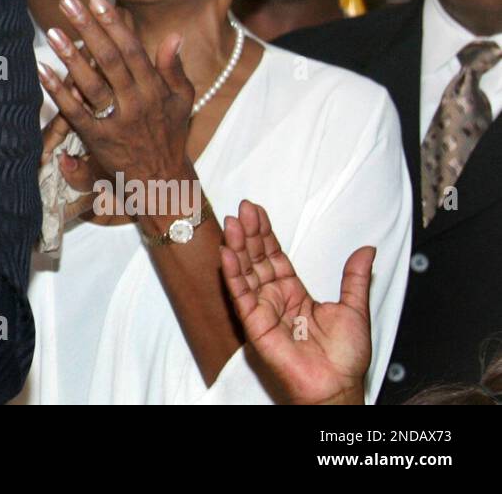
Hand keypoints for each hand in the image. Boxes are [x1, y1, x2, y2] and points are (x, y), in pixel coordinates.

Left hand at [43, 0, 191, 187]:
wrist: (163, 181)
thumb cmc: (170, 135)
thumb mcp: (182, 101)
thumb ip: (174, 68)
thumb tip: (174, 36)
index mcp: (155, 90)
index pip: (132, 50)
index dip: (114, 24)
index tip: (96, 0)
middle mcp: (137, 103)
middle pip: (110, 60)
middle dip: (88, 28)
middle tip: (67, 2)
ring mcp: (117, 122)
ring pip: (92, 85)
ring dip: (71, 57)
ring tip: (52, 32)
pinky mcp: (98, 140)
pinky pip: (75, 113)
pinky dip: (58, 92)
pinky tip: (42, 71)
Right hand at [219, 200, 371, 404]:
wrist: (339, 385)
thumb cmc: (346, 357)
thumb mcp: (355, 308)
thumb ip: (354, 278)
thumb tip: (367, 250)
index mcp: (295, 292)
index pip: (274, 255)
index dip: (265, 233)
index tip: (256, 210)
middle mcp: (275, 297)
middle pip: (256, 259)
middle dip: (249, 233)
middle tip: (243, 208)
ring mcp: (263, 309)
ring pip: (245, 273)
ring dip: (237, 247)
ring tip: (232, 223)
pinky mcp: (254, 324)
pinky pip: (241, 296)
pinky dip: (233, 275)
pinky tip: (228, 255)